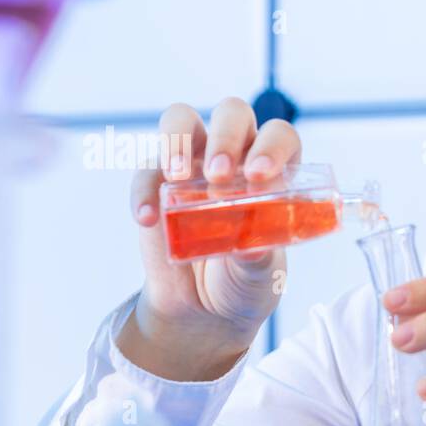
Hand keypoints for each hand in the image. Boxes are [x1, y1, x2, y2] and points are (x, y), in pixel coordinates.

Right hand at [129, 97, 300, 347]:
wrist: (204, 311)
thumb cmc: (245, 280)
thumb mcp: (259, 276)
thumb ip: (258, 257)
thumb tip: (252, 245)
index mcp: (275, 173)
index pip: (281, 137)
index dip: (272, 146)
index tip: (259, 175)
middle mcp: (236, 157)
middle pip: (233, 114)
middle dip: (226, 137)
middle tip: (220, 175)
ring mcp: (194, 164)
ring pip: (181, 120)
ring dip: (178, 140)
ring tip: (178, 178)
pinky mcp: (157, 182)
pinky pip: (146, 170)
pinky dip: (144, 190)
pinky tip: (149, 219)